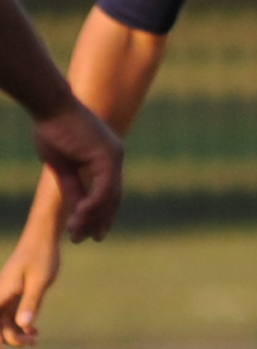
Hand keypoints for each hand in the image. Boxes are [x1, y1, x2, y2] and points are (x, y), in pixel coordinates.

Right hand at [0, 213, 63, 348]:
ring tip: (35, 338)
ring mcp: (6, 295)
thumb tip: (24, 325)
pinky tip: (35, 330)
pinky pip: (12, 316)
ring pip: (5, 323)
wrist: (42, 237)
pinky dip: (21, 325)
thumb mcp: (39, 281)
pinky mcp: (15, 294)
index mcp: (1, 294)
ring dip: (18, 334)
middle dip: (12, 339)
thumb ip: (31, 303)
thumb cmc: (41, 256)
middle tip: (33, 342)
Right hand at [30, 96, 123, 240]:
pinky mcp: (108, 156)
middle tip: (84, 240)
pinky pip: (105, 188)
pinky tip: (79, 216)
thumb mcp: (63, 167)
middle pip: (112, 198)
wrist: (50, 108)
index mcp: (105, 158)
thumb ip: (74, 187)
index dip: (101, 214)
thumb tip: (78, 209)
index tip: (92, 234)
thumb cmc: (52, 130)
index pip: (109, 192)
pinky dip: (94, 204)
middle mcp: (115, 157)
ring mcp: (114, 156)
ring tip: (76, 233)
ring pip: (109, 197)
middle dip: (99, 221)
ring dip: (92, 217)